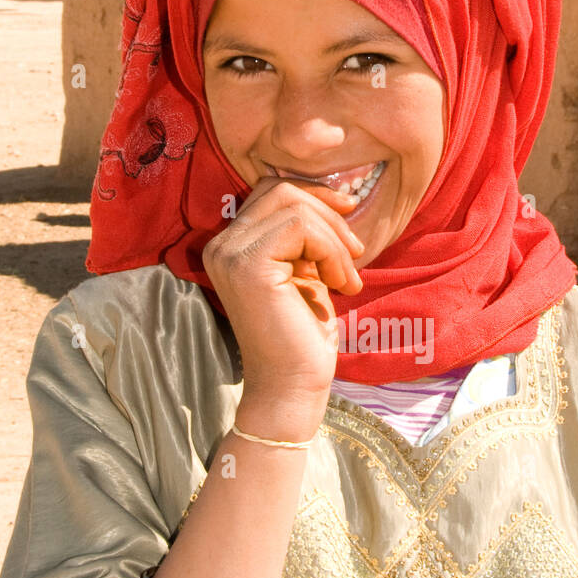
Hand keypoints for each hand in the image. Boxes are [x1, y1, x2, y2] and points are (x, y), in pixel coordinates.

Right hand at [202, 177, 364, 410]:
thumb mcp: (306, 272)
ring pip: (294, 206)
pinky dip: (331, 252)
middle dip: (328, 213)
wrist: (293, 387)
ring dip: (334, 239)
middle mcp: (222, 245)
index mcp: (231, 246)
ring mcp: (230, 253)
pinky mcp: (249, 265)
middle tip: (356, 252)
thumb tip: (337, 197)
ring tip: (348, 276)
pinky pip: (301, 228)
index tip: (348, 218)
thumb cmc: (303, 337)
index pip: (270, 191)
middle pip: (280, 190)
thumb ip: (306, 237)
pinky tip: (341, 284)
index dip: (314, 197)